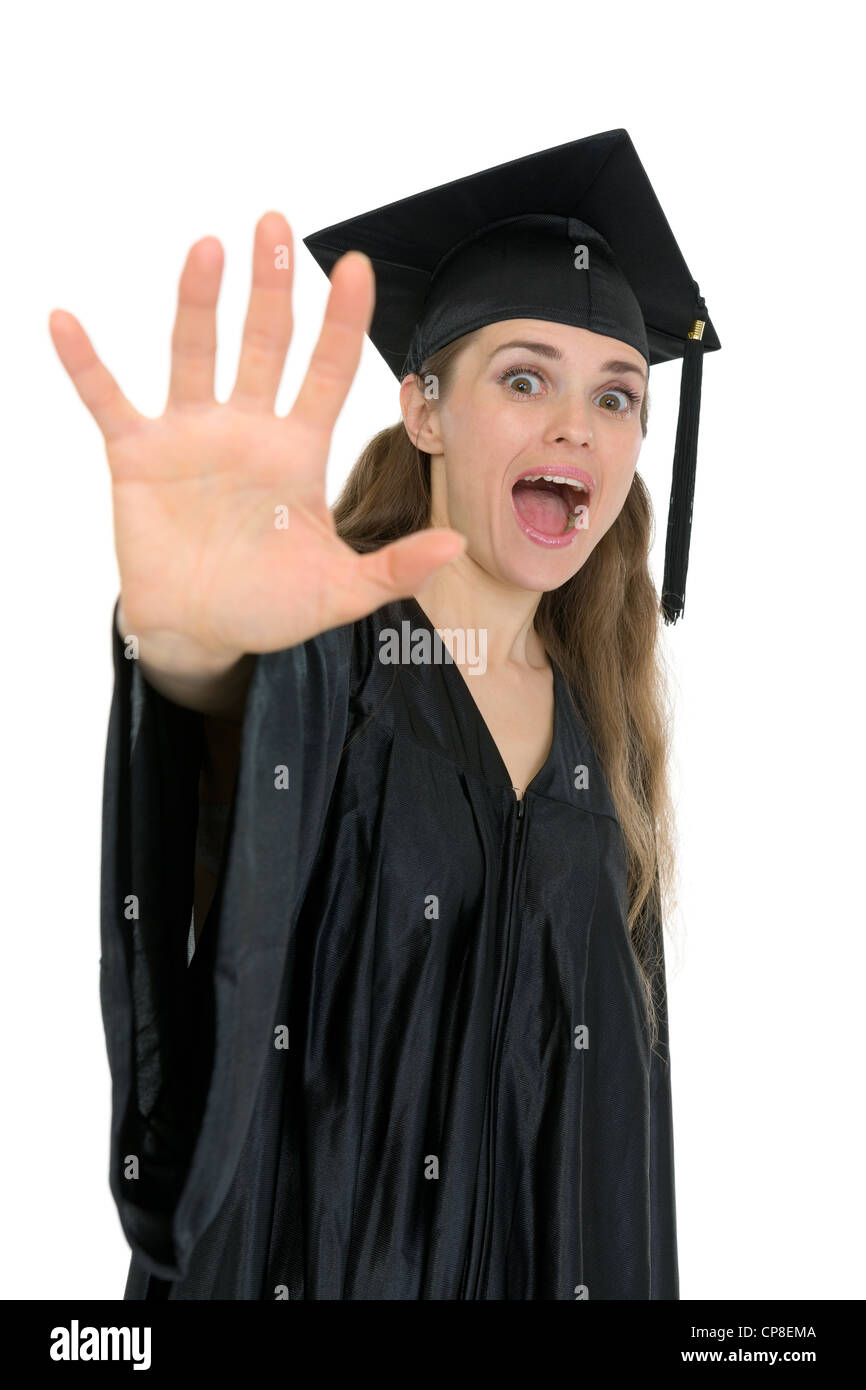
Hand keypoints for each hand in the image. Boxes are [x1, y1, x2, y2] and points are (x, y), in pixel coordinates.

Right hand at [49, 212, 464, 679]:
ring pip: (194, 353)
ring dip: (197, 302)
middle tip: (276, 224)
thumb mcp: (339, 592)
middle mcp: (246, 429)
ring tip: (208, 249)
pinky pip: (107, 400)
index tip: (357, 267)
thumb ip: (394, 568)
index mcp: (298, 451)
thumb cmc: (270, 606)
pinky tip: (67, 323)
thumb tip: (456, 548)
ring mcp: (190, 436)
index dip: (341, 322)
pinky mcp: (138, 455)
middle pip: (263, 342)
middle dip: (271, 286)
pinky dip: (86, 364)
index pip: (327, 372)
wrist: (201, 633)